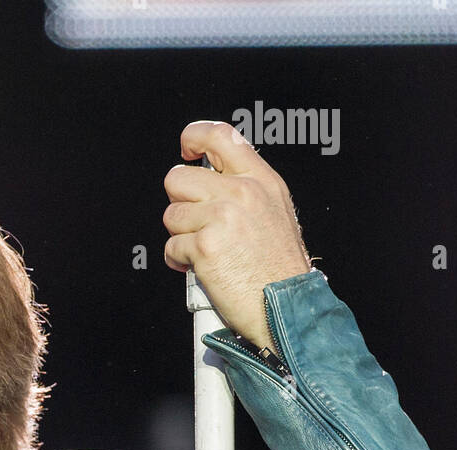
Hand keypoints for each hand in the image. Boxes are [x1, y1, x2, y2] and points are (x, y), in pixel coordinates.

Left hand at [163, 120, 311, 353]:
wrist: (285, 306)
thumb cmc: (279, 269)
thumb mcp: (276, 213)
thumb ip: (246, 190)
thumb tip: (213, 181)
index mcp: (260, 181)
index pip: (220, 136)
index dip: (194, 137)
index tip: (186, 149)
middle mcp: (241, 193)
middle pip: (178, 178)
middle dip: (179, 203)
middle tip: (195, 223)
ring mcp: (222, 217)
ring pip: (171, 215)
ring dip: (180, 237)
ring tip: (204, 252)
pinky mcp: (205, 246)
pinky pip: (171, 247)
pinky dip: (180, 262)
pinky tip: (201, 269)